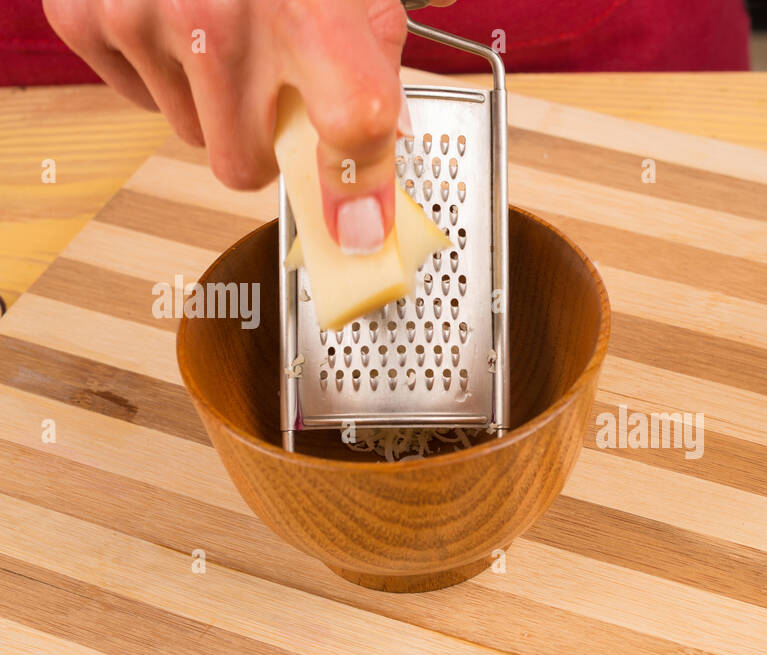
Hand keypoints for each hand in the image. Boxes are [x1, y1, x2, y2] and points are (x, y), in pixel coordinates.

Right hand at [43, 0, 424, 252]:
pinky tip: (175, 19)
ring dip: (209, 102)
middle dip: (261, 143)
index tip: (360, 227)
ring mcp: (146, 18)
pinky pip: (136, 97)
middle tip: (273, 93)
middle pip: (242, 165)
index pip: (351, 127)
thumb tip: (385, 150)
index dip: (359, 185)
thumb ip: (377, 62)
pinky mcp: (87, 15)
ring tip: (224, 29)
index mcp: (311, 11)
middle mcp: (222, 21)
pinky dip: (158, 71)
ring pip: (188, 133)